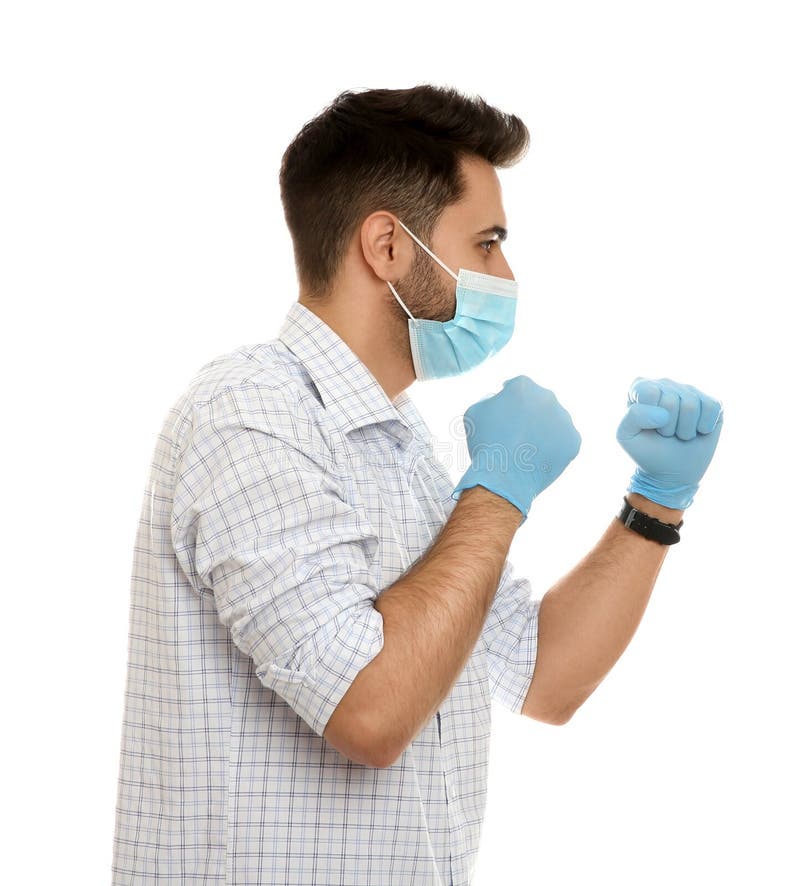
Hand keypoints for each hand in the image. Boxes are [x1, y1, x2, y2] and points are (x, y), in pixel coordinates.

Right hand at [452, 375, 580, 520]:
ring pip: (554, 420)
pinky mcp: (573, 440)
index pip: (518, 388)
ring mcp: (563, 419)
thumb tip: (501, 400)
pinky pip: (564, 441)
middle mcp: (547, 397)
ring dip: (544, 430)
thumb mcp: (474, 413)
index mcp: (523, 386)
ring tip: (528, 449)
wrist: (502, 478)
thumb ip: (489, 400)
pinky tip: (539, 457)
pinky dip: (554, 448)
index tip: (505, 416)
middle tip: (518, 434)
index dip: (510, 402)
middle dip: (530, 414)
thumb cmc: (485, 444)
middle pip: (539, 402)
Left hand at [617, 377, 723, 509]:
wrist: (672, 471)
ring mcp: (690, 391)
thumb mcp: (626, 435)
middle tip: (666, 434)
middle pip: (671, 400)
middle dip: (668, 426)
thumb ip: (633, 417)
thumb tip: (664, 414)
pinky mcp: (712, 403)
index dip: (649, 417)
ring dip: (686, 430)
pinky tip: (697, 431)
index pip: (649, 392)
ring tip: (680, 434)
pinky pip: (713, 408)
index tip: (648, 428)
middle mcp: (666, 384)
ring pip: (692, 405)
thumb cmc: (646, 450)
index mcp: (641, 387)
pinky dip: (704, 427)